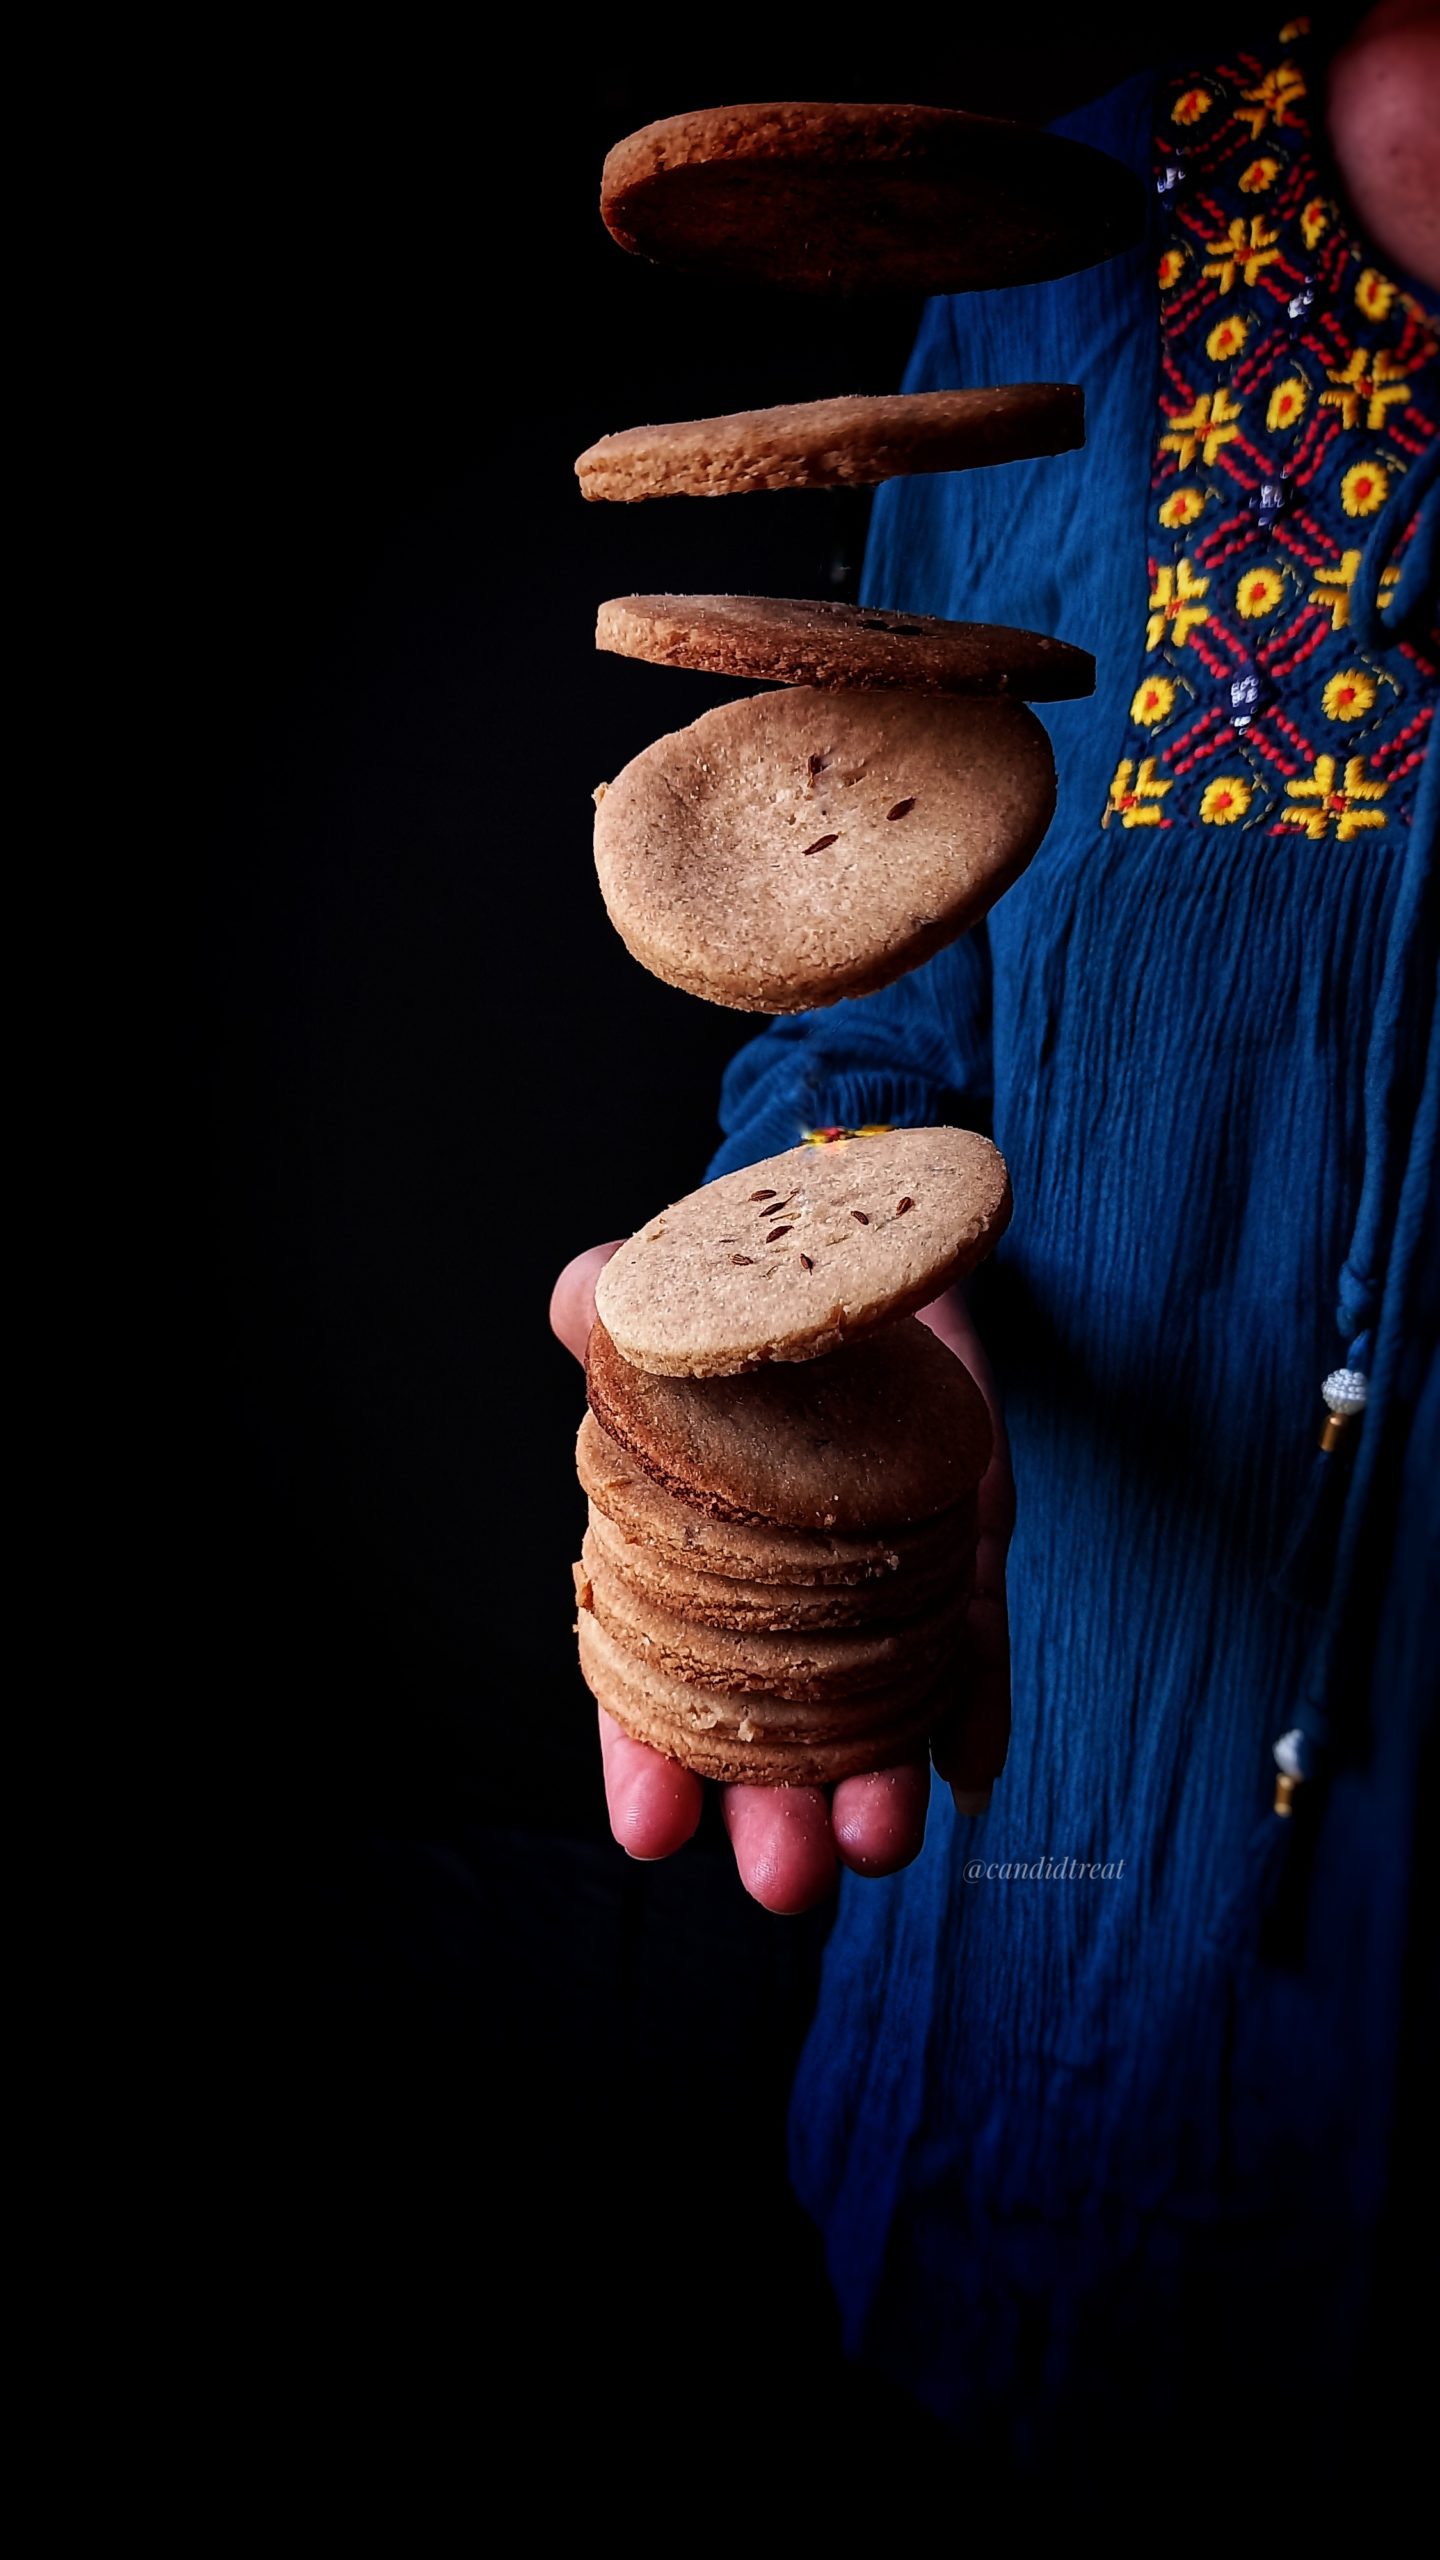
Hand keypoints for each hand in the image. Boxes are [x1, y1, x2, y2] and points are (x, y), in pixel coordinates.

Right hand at [551, 1243, 1012, 1912]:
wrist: (867, 1251)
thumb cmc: (740, 1294)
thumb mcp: (675, 1296)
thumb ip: (621, 1306)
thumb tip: (583, 1306)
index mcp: (680, 1563)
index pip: (653, 1689)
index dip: (648, 1759)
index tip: (651, 1829)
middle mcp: (775, 1601)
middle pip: (770, 1737)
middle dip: (775, 1815)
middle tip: (785, 1882)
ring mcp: (872, 1589)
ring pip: (875, 1715)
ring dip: (879, 1786)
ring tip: (878, 1846)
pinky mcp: (955, 1560)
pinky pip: (971, 1647)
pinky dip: (977, 1706)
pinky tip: (976, 1767)